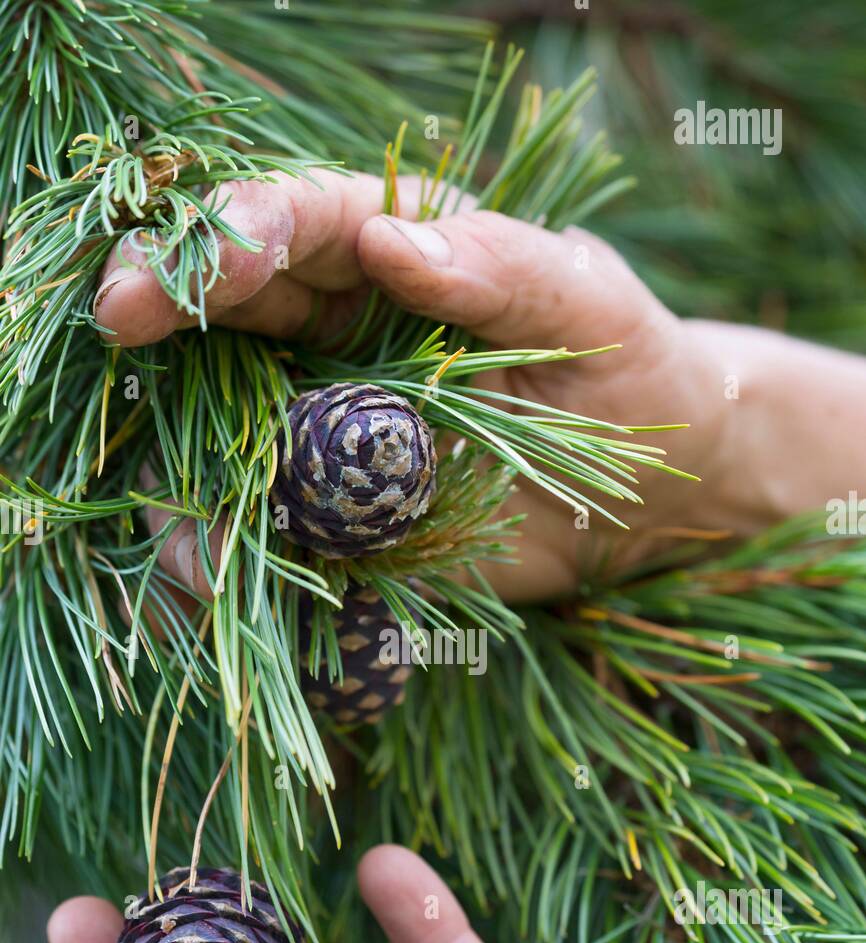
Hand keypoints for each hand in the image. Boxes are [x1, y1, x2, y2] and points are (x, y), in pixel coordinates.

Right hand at [97, 169, 718, 603]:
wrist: (651, 494)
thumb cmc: (630, 370)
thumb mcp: (586, 302)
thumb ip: (500, 268)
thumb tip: (386, 239)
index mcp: (391, 256)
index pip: (293, 223)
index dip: (238, 230)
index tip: (211, 257)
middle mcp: (335, 335)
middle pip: (222, 314)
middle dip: (162, 306)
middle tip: (119, 317)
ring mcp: (322, 428)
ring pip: (217, 427)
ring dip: (185, 456)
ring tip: (183, 490)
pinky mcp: (331, 512)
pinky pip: (257, 525)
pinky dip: (226, 550)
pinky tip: (215, 572)